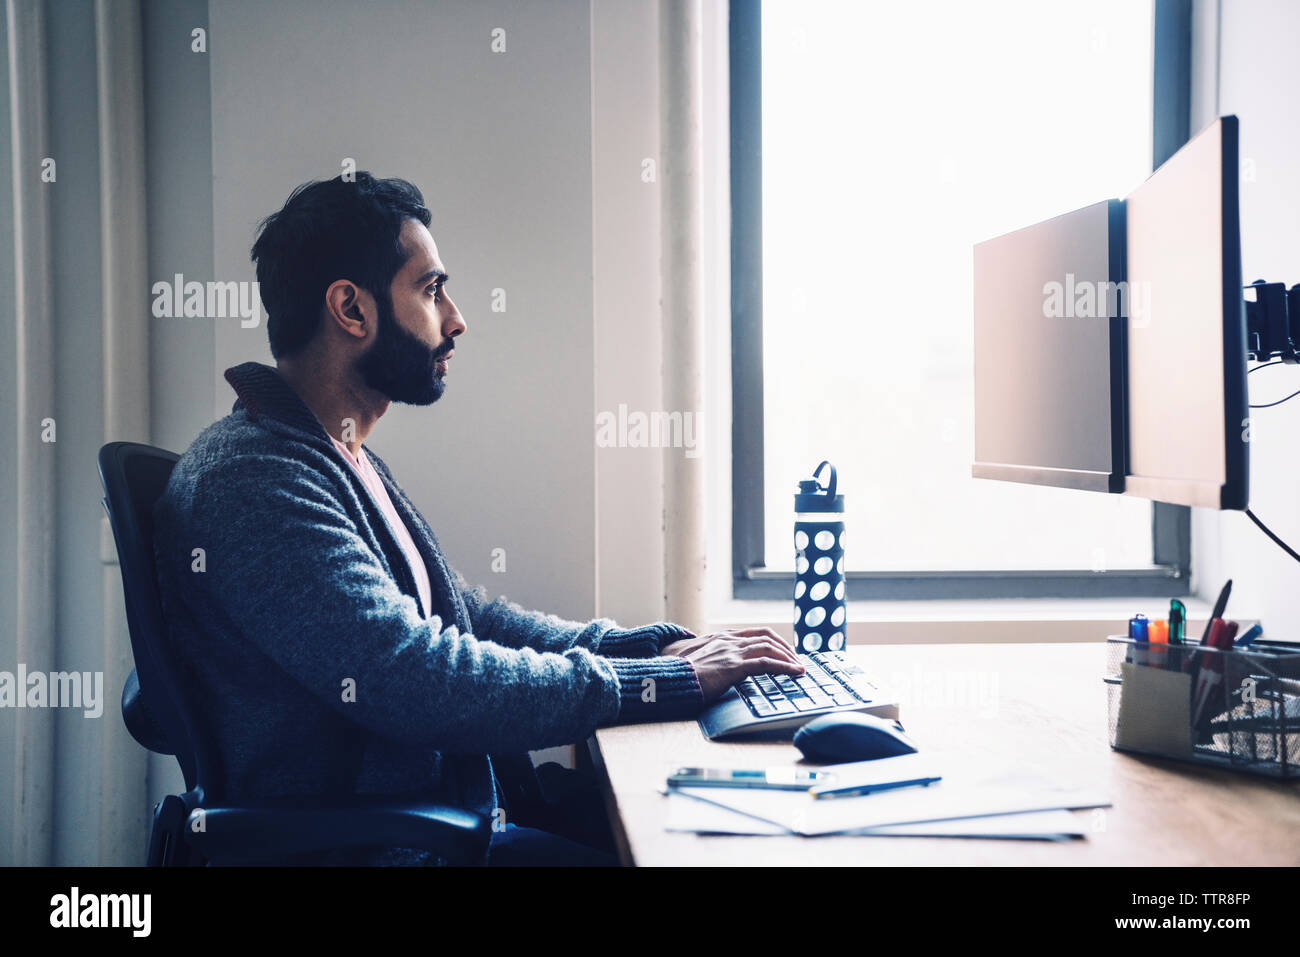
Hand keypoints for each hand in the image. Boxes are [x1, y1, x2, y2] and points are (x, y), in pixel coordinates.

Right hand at [669, 628, 803, 702]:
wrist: (671, 679)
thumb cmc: (682, 674)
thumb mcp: (700, 661)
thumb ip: (714, 658)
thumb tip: (722, 668)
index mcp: (722, 638)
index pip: (756, 633)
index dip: (775, 641)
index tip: (785, 652)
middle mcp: (729, 640)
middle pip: (767, 637)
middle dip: (786, 648)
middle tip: (797, 660)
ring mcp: (732, 651)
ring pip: (770, 647)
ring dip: (789, 657)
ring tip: (800, 668)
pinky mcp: (734, 666)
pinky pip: (767, 663)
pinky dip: (786, 667)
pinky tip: (796, 673)